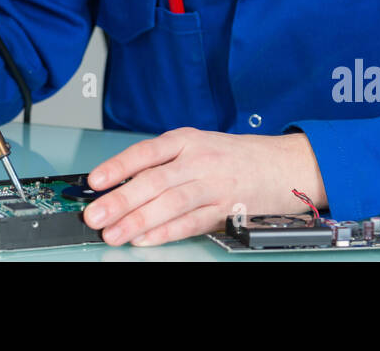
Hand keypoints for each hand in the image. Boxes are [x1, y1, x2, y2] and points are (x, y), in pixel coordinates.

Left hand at [81, 127, 328, 245]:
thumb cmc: (233, 157)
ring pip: (171, 203)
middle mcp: (199, 160)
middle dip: (121, 200)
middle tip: (96, 215)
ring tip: (114, 233)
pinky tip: (146, 239)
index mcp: (187, 140)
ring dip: (138, 220)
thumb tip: (120, 185)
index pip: (146, 152)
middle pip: (154, 180)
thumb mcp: (197, 146)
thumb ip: (163, 163)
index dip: (119, 166)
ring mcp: (214, 186)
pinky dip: (167, 233)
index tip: (95, 180)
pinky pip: (192, 222)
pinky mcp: (227, 209)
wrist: (283, 164)